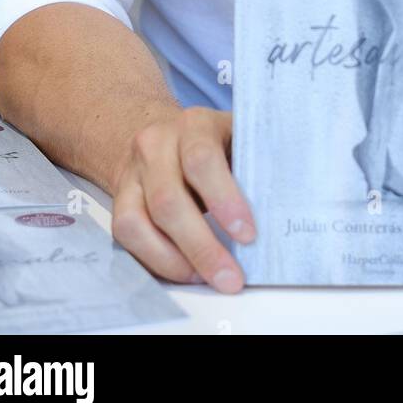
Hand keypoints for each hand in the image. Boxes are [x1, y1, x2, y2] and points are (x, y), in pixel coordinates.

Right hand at [111, 106, 253, 292]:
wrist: (161, 133)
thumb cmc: (214, 143)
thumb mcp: (237, 138)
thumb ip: (254, 164)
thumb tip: (284, 207)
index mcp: (194, 124)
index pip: (202, 159)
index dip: (224, 199)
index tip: (248, 235)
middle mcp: (156, 144)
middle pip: (168, 200)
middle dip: (201, 246)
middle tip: (231, 278)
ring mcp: (132, 172)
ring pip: (138, 222)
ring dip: (174, 261)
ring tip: (207, 278)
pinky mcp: (118, 198)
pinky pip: (125, 235)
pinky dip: (155, 259)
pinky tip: (183, 270)